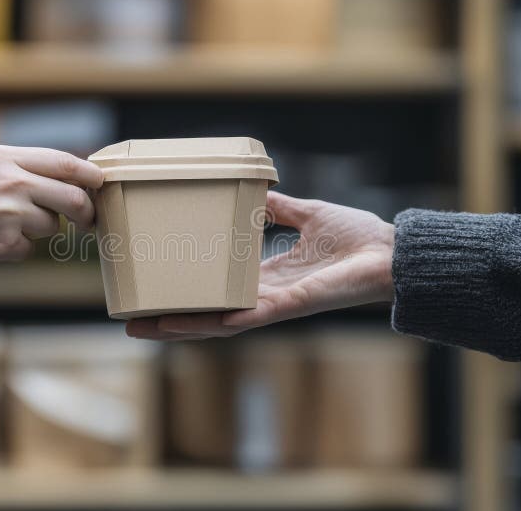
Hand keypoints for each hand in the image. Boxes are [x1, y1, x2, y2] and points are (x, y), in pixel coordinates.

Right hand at [0, 143, 102, 265]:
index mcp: (4, 157)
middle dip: (85, 211)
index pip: (62, 162)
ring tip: (6, 223)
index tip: (101, 181)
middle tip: (87, 220)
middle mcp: (11, 183)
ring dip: (39, 229)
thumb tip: (59, 173)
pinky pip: (27, 248)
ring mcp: (8, 214)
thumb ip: (15, 164)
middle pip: (71, 198)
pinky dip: (16, 248)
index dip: (88, 173)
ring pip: (51, 225)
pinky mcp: (3, 243)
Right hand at [126, 191, 394, 339]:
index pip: (218, 288)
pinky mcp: (285, 307)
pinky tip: (178, 324)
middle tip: (131, 320)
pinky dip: (208, 323)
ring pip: (215, 323)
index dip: (188, 291)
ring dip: (178, 327)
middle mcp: (263, 296)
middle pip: (208, 313)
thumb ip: (280, 208)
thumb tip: (256, 191)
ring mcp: (271, 306)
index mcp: (268, 275)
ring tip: (141, 328)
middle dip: (170, 319)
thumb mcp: (308, 213)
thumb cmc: (357, 237)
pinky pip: (240, 320)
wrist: (389, 252)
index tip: (157, 289)